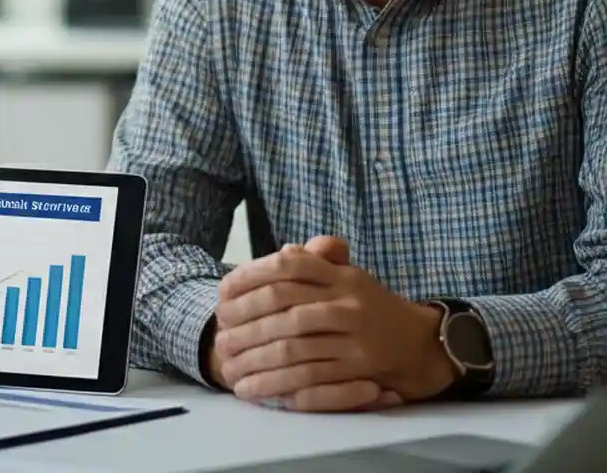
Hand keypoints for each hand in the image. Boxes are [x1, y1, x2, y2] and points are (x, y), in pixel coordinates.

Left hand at [213, 236, 452, 409]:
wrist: (422, 343)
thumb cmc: (371, 309)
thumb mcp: (347, 279)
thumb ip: (316, 264)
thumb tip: (283, 251)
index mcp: (340, 276)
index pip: (287, 267)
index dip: (249, 277)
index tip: (222, 293)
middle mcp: (347, 301)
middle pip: (283, 308)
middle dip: (245, 323)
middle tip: (220, 339)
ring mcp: (357, 335)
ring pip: (294, 347)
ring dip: (257, 362)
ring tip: (231, 372)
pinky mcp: (363, 367)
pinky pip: (315, 378)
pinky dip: (284, 386)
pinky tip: (261, 391)